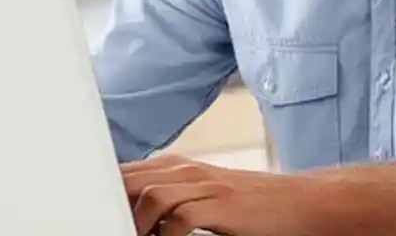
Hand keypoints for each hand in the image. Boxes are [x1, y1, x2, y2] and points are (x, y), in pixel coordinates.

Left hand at [121, 153, 320, 235]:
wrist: (300, 203)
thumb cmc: (250, 206)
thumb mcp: (203, 195)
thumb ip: (169, 198)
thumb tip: (132, 217)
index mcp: (176, 168)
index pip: (124, 173)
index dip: (104, 193)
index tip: (95, 214)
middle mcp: (187, 171)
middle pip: (130, 179)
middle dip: (112, 206)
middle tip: (107, 227)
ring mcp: (205, 185)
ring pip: (150, 195)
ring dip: (136, 223)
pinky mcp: (222, 205)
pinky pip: (181, 218)